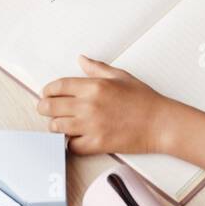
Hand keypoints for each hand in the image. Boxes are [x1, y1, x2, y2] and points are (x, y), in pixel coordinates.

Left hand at [38, 57, 173, 155]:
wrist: (160, 123)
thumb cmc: (143, 99)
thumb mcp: (120, 76)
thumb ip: (97, 68)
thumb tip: (81, 60)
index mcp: (94, 86)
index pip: (59, 86)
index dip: (48, 90)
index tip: (46, 93)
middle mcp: (89, 106)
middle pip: (52, 107)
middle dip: (44, 107)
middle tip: (44, 108)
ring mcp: (92, 126)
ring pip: (58, 127)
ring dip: (56, 125)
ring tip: (59, 123)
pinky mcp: (97, 144)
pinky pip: (72, 146)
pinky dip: (70, 142)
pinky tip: (74, 137)